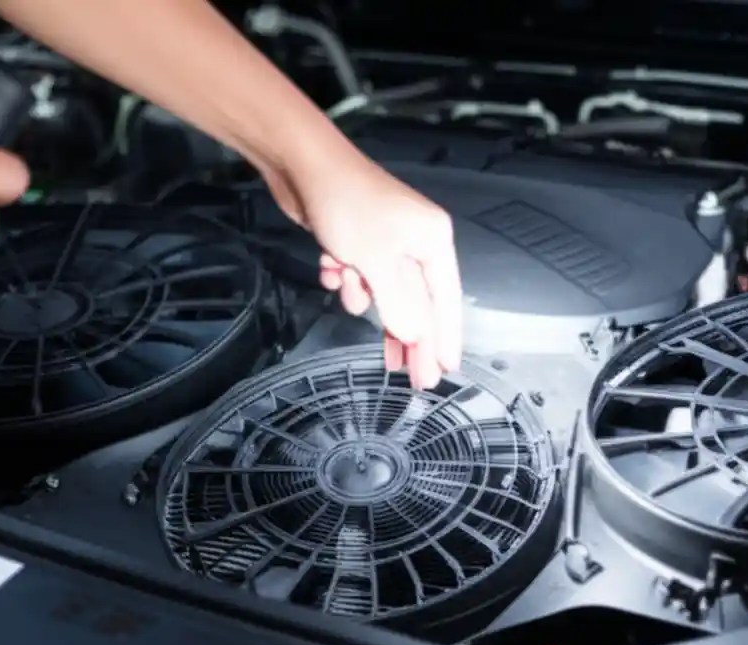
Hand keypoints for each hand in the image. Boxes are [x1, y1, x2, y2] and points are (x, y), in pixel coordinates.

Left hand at [271, 153, 462, 389]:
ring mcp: (385, 241)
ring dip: (358, 292)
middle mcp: (415, 241)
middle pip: (415, 303)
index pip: (445, 302)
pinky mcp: (358, 241)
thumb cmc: (347, 203)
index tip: (443, 372)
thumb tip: (416, 336)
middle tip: (409, 377)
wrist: (303, 164)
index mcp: (432, 241)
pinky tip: (330, 263)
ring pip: (380, 291)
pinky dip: (342, 274)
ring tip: (345, 280)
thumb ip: (399, 303)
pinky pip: (357, 275)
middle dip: (405, 335)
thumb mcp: (376, 260)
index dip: (444, 340)